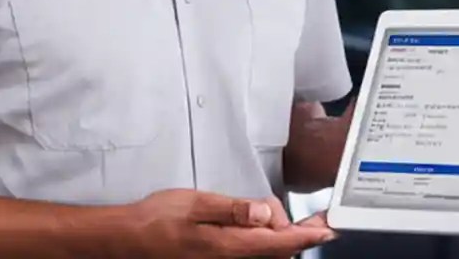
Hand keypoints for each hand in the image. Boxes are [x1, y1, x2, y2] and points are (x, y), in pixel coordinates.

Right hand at [126, 188, 335, 257]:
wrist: (129, 240)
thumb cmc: (158, 221)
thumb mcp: (196, 205)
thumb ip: (234, 209)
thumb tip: (265, 213)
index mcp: (230, 246)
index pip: (280, 243)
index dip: (308, 235)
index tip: (330, 229)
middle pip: (277, 247)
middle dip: (287, 227)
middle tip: (269, 205)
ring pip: (265, 250)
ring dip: (273, 232)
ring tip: (256, 210)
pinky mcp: (219, 258)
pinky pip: (251, 251)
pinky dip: (261, 236)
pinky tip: (249, 221)